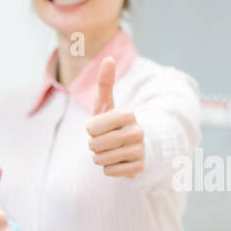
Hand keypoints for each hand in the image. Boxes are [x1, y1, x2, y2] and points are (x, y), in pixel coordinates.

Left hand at [87, 58, 144, 178]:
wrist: (135, 147)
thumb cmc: (114, 124)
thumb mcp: (107, 105)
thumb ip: (105, 83)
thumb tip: (108, 58)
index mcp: (128, 114)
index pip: (91, 128)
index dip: (91, 129)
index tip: (100, 127)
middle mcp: (137, 132)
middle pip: (94, 145)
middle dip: (94, 145)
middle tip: (105, 141)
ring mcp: (139, 151)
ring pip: (100, 159)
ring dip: (100, 157)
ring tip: (111, 150)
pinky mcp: (138, 168)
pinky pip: (108, 171)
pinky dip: (109, 168)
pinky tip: (119, 161)